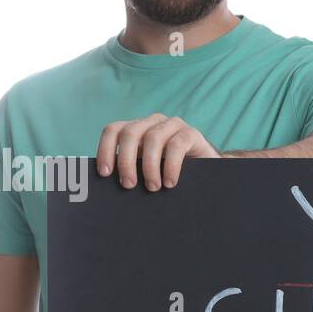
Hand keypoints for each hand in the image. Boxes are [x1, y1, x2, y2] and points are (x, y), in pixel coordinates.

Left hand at [96, 114, 220, 190]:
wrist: (207, 176)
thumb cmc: (170, 176)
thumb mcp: (146, 172)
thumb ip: (131, 172)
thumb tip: (109, 189)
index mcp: (136, 129)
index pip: (113, 131)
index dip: (106, 150)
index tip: (105, 173)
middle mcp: (152, 123)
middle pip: (130, 133)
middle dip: (126, 160)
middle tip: (128, 185)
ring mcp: (172, 125)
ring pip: (153, 138)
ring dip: (149, 166)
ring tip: (153, 188)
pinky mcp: (191, 133)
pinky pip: (177, 145)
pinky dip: (171, 166)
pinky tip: (170, 182)